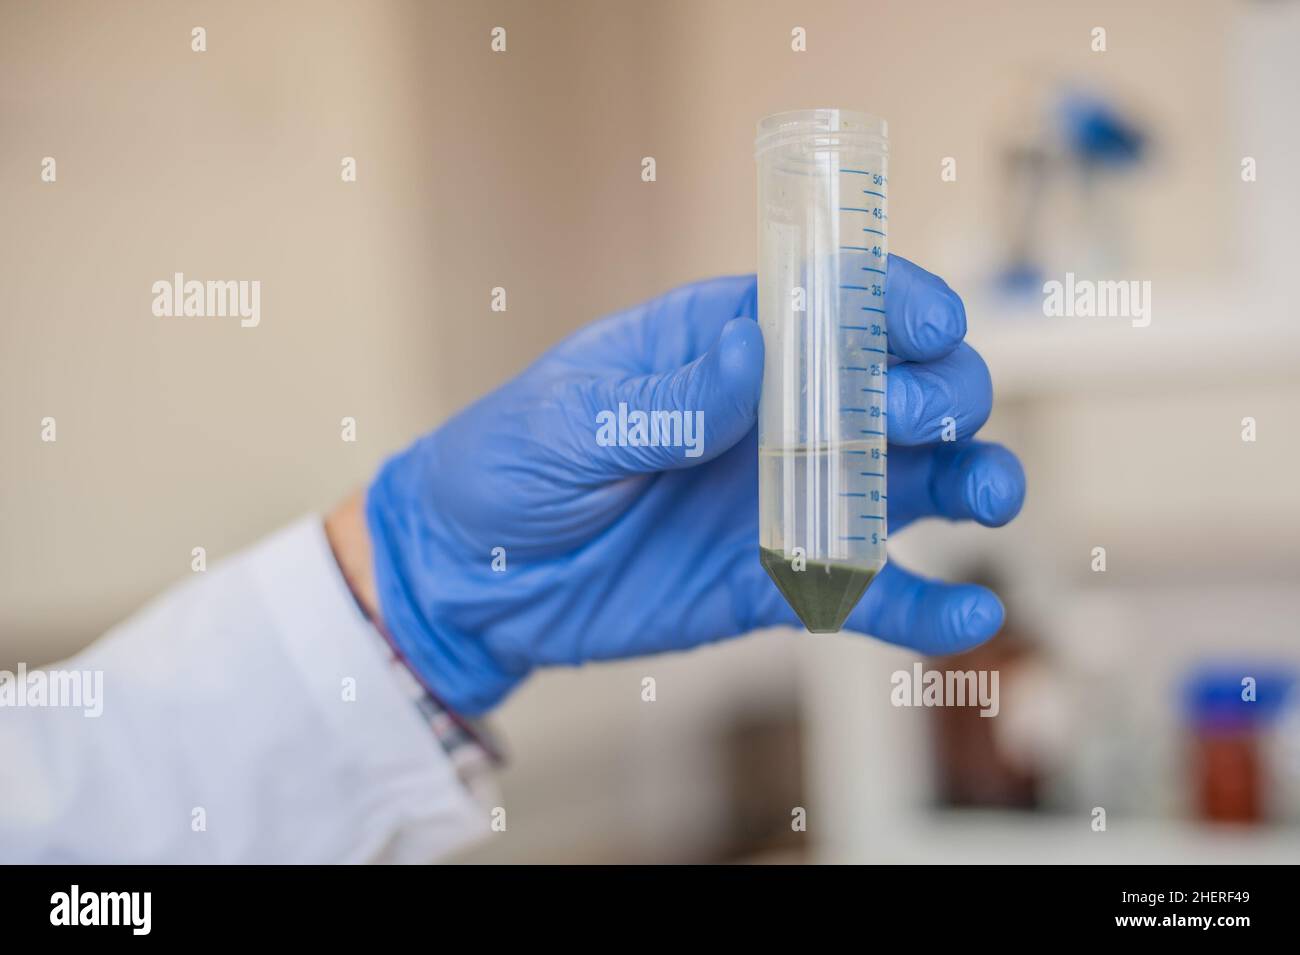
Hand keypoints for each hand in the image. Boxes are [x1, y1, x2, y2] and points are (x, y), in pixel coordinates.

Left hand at [359, 255, 1025, 713]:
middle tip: (926, 417)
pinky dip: (922, 607)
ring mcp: (783, 499)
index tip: (930, 329)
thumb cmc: (504, 470)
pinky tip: (964, 619)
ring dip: (969, 480)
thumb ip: (663, 399)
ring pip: (907, 481)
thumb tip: (750, 349)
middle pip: (894, 385)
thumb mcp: (565, 422)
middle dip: (937, 392)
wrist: (474, 586)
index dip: (894, 305)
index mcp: (719, 344)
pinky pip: (866, 591)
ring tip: (993, 497)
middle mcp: (772, 414)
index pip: (830, 303)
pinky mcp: (776, 582)